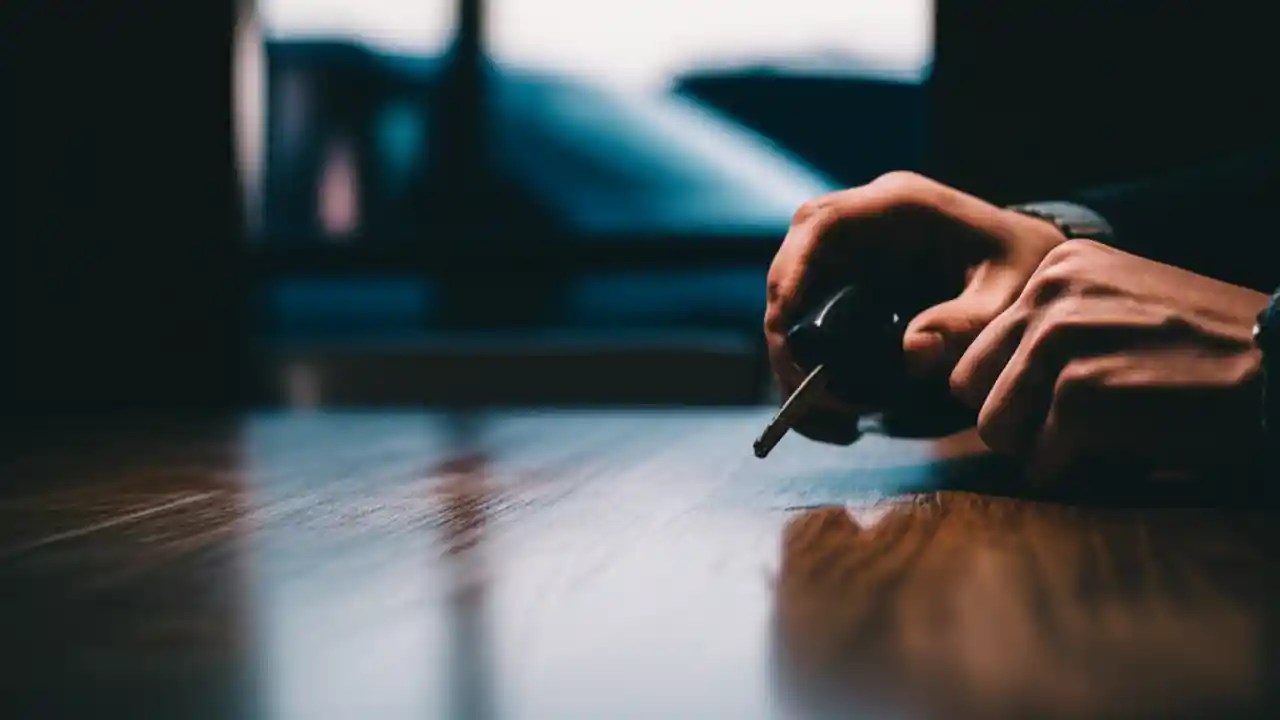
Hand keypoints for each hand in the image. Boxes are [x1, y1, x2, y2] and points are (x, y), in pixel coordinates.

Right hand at [765, 172, 1066, 440]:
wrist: (1031, 266)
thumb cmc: (1022, 266)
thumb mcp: (1010, 293)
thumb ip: (967, 323)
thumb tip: (912, 354)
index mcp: (897, 205)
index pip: (820, 224)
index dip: (791, 275)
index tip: (785, 332)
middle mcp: (862, 224)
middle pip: (792, 267)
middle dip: (787, 334)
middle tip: (805, 396)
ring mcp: (852, 255)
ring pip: (795, 302)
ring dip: (796, 360)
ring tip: (830, 422)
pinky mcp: (850, 286)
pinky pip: (813, 324)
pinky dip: (816, 369)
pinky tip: (840, 415)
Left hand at [950, 239, 1268, 478]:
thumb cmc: (1207, 351)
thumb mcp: (1119, 305)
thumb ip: (1050, 326)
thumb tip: (966, 382)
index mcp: (1056, 266)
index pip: (979, 350)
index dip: (1014, 388)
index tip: (1068, 395)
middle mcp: (1050, 292)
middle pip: (972, 388)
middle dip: (1015, 419)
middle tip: (1074, 427)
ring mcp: (1062, 341)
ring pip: (995, 427)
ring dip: (1040, 448)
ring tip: (1096, 438)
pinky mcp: (1081, 395)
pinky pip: (1039, 458)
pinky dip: (1073, 470)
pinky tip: (1120, 452)